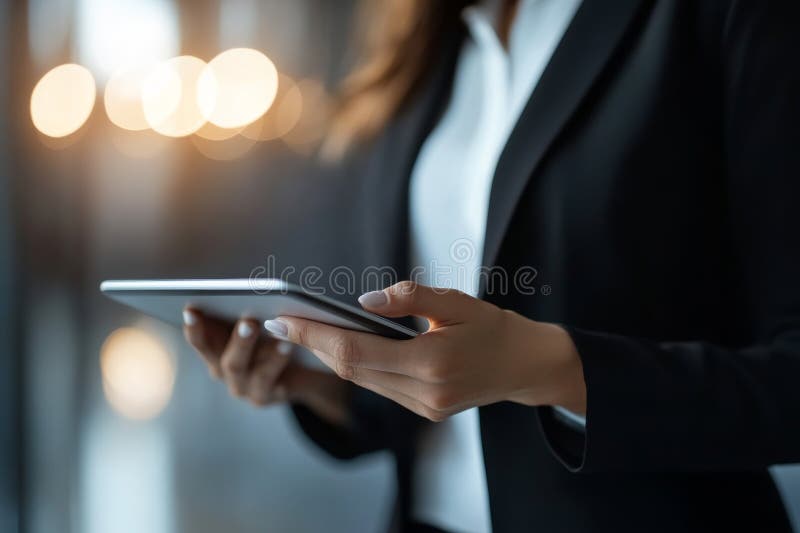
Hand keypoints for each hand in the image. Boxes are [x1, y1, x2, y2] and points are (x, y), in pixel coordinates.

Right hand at [183, 308, 350, 425]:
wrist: (300, 373)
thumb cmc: (272, 339)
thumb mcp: (258, 324)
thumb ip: (246, 313)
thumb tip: (246, 295)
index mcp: (216, 350)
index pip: (201, 340)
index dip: (194, 327)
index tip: (191, 309)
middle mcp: (224, 371)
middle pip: (224, 358)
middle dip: (237, 340)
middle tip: (249, 320)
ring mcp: (244, 387)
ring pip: (247, 370)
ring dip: (260, 350)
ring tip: (276, 331)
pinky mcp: (265, 395)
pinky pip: (271, 380)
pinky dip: (278, 360)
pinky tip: (289, 346)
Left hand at [265, 281, 585, 421]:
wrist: (525, 366)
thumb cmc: (493, 328)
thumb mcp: (457, 301)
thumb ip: (409, 298)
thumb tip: (362, 301)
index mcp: (431, 363)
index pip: (355, 350)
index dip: (314, 335)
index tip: (282, 318)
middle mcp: (424, 392)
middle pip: (350, 369)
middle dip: (312, 345)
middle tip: (280, 321)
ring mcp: (424, 407)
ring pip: (361, 381)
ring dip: (329, 356)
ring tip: (302, 330)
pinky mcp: (425, 411)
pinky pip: (378, 387)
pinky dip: (354, 366)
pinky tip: (339, 346)